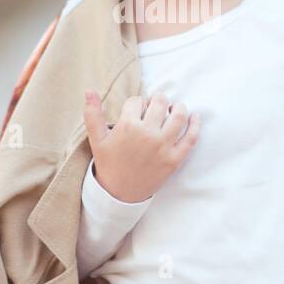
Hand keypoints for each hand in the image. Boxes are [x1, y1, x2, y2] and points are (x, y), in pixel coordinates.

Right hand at [83, 90, 199, 202]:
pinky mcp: (175, 159)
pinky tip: (195, 117)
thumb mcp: (96, 139)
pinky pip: (191, 138)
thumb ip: (92, 114)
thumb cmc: (108, 164)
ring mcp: (163, 147)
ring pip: (179, 116)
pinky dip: (196, 124)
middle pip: (160, 102)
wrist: (119, 194)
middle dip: (157, 100)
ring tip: (174, 109)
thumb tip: (88, 89)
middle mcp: (147, 134)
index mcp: (128, 126)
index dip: (136, 103)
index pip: (137, 101)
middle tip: (156, 106)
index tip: (135, 111)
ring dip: (178, 107)